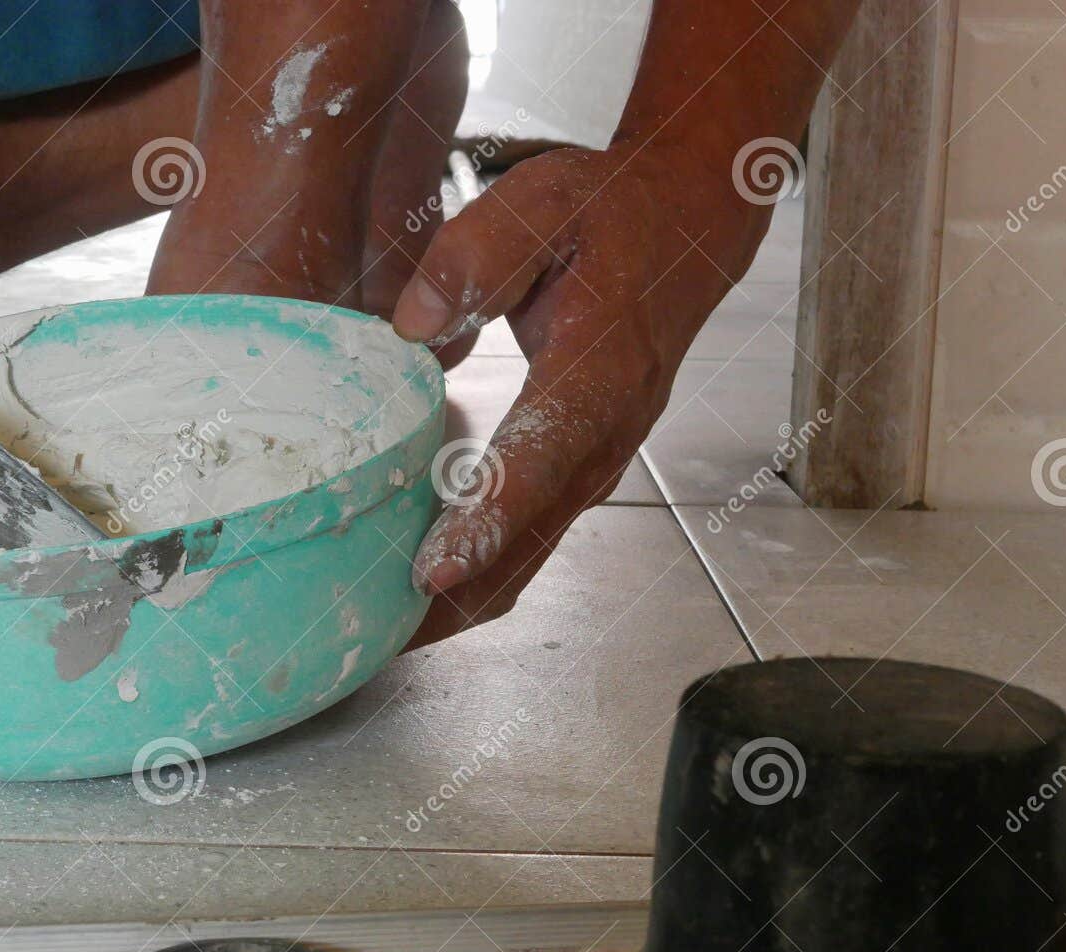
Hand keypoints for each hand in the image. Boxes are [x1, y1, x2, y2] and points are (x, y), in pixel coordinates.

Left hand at [393, 142, 767, 647]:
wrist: (684, 229)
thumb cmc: (609, 215)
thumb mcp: (544, 202)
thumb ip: (477, 256)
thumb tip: (410, 327)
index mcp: (599, 374)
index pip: (539, 462)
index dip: (488, 521)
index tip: (434, 569)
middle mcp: (605, 436)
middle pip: (531, 540)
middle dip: (459, 595)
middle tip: (381, 635)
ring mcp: (597, 463)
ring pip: (531, 556)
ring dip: (465, 599)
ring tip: (387, 633)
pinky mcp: (580, 471)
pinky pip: (530, 542)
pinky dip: (480, 574)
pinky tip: (420, 590)